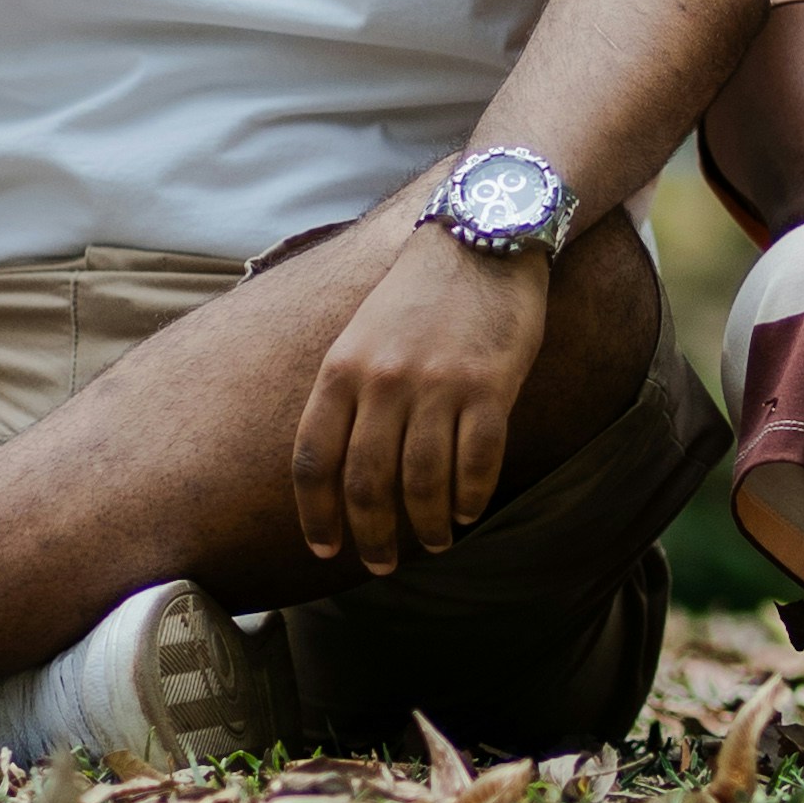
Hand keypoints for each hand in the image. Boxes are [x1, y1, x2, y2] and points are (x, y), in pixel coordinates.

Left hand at [291, 225, 550, 571]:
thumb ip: (347, 393)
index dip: (316, 514)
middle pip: (366, 482)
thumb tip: (338, 469)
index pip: (314, 459)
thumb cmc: (419, 295)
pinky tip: (466, 513)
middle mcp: (383, 381)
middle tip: (380, 564)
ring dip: (424, 526)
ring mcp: (437, 385)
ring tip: (433, 544)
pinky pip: (475, 463)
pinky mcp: (489, 387)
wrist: (483, 238)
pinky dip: (469, 498)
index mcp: (341, 368)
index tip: (325, 548)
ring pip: (422, 483)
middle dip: (371, 535)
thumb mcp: (361, 334)